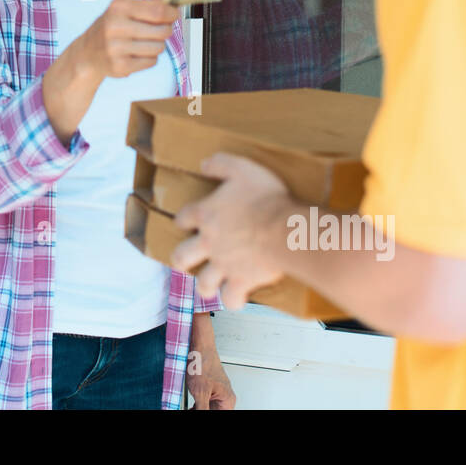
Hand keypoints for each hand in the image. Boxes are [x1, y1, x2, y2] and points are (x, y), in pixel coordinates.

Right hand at [75, 0, 177, 79]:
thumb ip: (150, 4)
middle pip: (162, 31)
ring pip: (159, 48)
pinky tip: (136, 54)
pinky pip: (151, 61)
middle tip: (159, 30)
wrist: (87, 53)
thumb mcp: (124, 10)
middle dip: (166, 31)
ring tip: (145, 43)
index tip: (174, 15)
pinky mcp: (120, 66)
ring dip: (157, 46)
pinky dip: (149, 58)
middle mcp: (115, 27)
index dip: (172, 14)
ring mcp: (116, 48)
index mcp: (119, 7)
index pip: (158, 11)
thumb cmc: (111, 28)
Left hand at [170, 153, 296, 309]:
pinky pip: (232, 298)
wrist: (284, 229)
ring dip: (205, 284)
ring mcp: (224, 265)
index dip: (184, 219)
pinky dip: (233, 300)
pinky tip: (236, 297)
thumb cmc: (266, 197)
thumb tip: (203, 164)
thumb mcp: (242, 168)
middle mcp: (209, 243)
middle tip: (186, 260)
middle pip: (181, 256)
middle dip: (181, 259)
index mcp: (206, 215)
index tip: (188, 221)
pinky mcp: (242, 281)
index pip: (183, 218)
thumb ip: (220, 164)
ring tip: (210, 284)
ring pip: (203, 283)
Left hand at [186, 314, 235, 409]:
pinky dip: (196, 405)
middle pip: (214, 411)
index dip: (207, 414)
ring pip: (207, 408)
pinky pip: (203, 402)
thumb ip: (202, 410)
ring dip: (197, 409)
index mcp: (228, 400)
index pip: (220, 415)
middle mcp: (224, 397)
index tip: (199, 409)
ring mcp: (216, 392)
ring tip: (189, 407)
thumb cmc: (202, 363)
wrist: (198, 346)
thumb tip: (200, 415)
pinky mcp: (208, 388)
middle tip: (193, 408)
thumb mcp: (200, 393)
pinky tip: (188, 406)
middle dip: (202, 411)